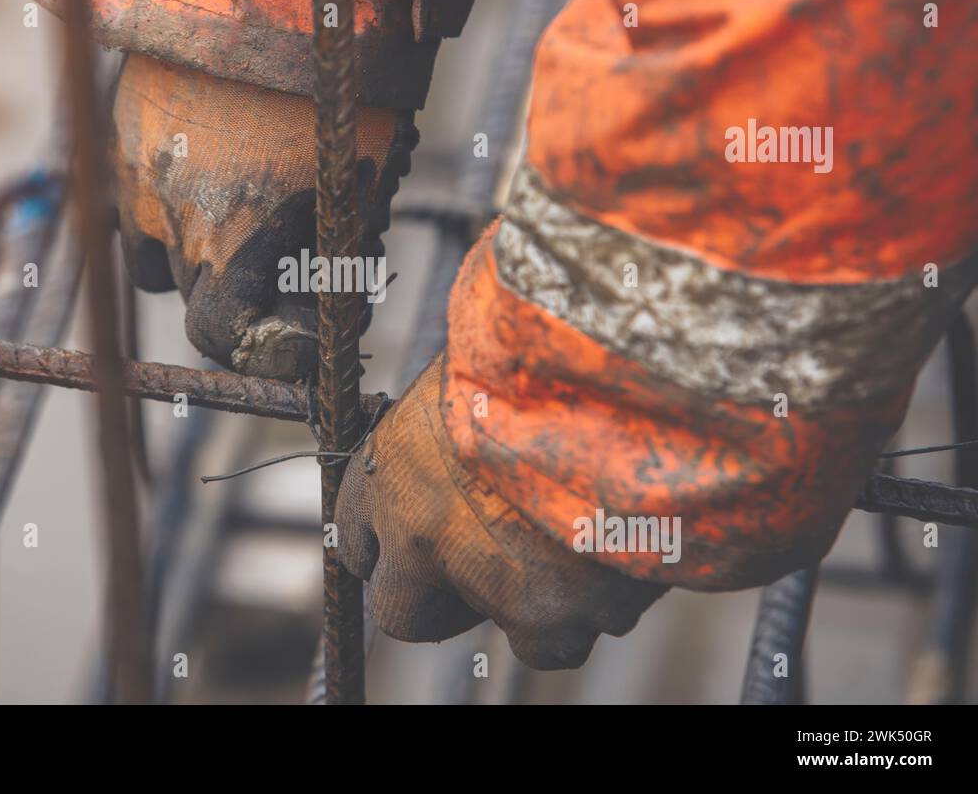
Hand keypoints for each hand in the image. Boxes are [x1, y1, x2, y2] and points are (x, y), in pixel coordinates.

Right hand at [110, 53, 415, 379]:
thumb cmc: (336, 73)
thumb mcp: (356, 174)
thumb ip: (335, 252)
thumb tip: (334, 303)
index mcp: (237, 234)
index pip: (230, 340)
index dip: (273, 348)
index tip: (308, 337)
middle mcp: (175, 217)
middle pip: (202, 304)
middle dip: (251, 299)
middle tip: (296, 262)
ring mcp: (138, 176)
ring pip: (158, 263)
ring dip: (199, 262)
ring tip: (244, 218)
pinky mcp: (120, 138)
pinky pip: (133, 210)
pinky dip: (165, 216)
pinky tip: (206, 180)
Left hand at [334, 354, 665, 668]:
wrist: (605, 370)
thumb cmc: (541, 346)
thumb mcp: (471, 372)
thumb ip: (457, 428)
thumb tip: (473, 443)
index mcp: (389, 472)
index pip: (355, 540)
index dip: (391, 543)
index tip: (416, 537)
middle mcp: (422, 540)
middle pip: (404, 612)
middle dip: (442, 598)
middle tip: (490, 564)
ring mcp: (489, 586)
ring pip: (508, 624)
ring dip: (540, 596)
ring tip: (585, 536)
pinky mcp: (557, 614)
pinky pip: (577, 632)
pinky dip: (600, 604)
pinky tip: (623, 550)